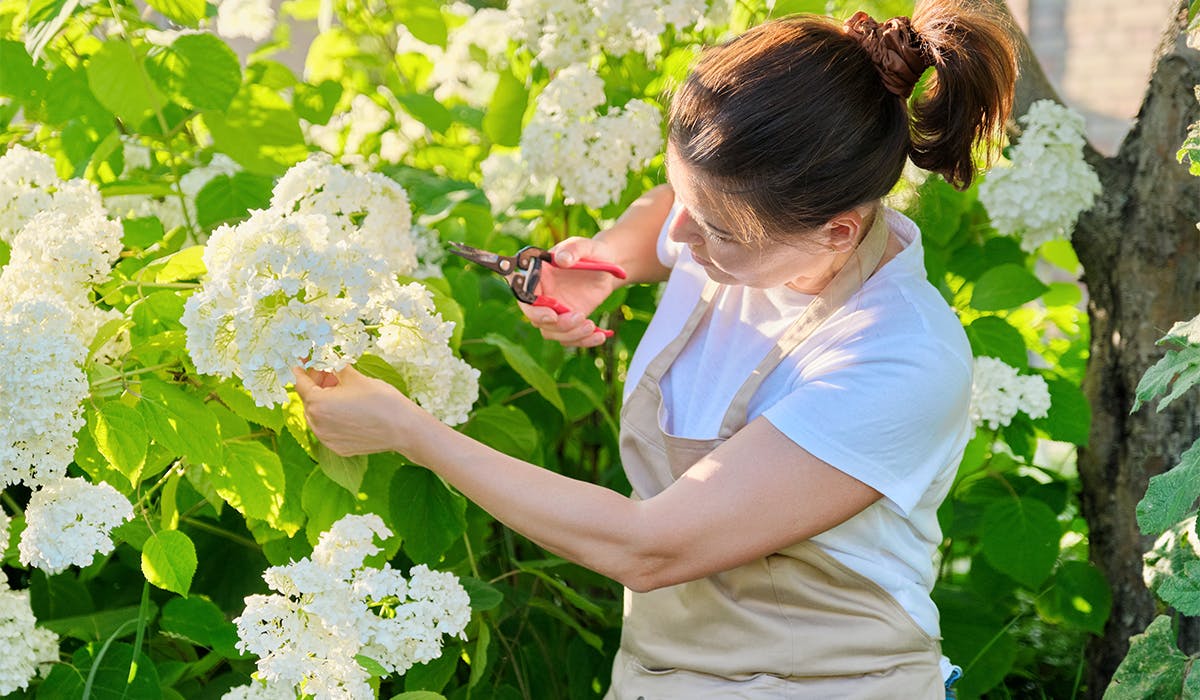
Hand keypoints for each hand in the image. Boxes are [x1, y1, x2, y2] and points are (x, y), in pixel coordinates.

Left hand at [290, 365, 418, 456]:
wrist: (403, 428)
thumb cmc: (381, 400)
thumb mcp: (355, 377)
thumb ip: (335, 368)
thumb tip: (328, 359)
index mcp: (318, 404)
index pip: (300, 383)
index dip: (302, 369)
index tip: (302, 361)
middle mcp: (317, 425)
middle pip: (309, 400)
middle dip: (317, 384)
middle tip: (329, 371)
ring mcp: (327, 439)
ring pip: (317, 416)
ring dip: (324, 401)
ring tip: (341, 389)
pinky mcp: (338, 448)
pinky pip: (328, 429)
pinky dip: (332, 418)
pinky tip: (347, 408)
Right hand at [519, 236, 623, 347]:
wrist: (609, 265)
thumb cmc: (592, 252)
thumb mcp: (584, 246)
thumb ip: (572, 249)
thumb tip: (562, 259)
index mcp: (538, 276)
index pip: (525, 297)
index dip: (534, 311)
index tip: (552, 316)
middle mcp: (542, 295)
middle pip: (538, 320)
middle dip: (558, 325)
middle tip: (580, 316)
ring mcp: (555, 311)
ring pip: (553, 333)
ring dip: (571, 334)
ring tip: (591, 326)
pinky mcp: (569, 321)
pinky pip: (570, 338)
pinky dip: (584, 341)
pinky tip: (600, 336)